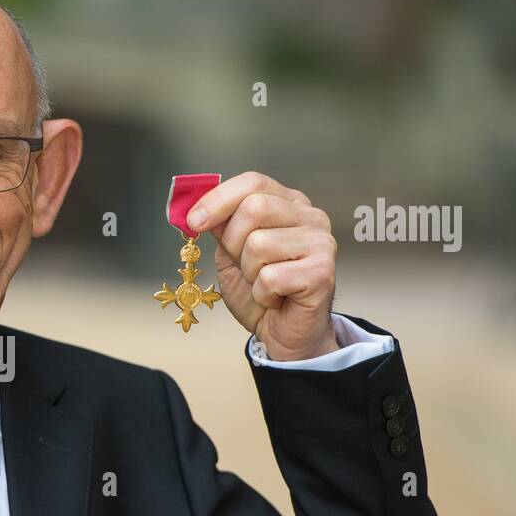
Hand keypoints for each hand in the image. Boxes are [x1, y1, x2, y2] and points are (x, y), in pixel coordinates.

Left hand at [187, 172, 338, 361]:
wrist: (282, 333)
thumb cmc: (259, 291)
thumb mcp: (230, 252)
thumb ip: (220, 225)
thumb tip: (194, 207)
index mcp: (289, 203)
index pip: (253, 182)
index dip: (218, 199)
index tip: (193, 222)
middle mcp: (310, 216)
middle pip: (254, 208)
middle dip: (234, 243)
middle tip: (243, 265)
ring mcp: (321, 242)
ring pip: (259, 244)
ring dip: (249, 273)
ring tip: (263, 283)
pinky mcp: (322, 272)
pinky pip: (270, 277)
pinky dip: (262, 294)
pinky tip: (275, 298)